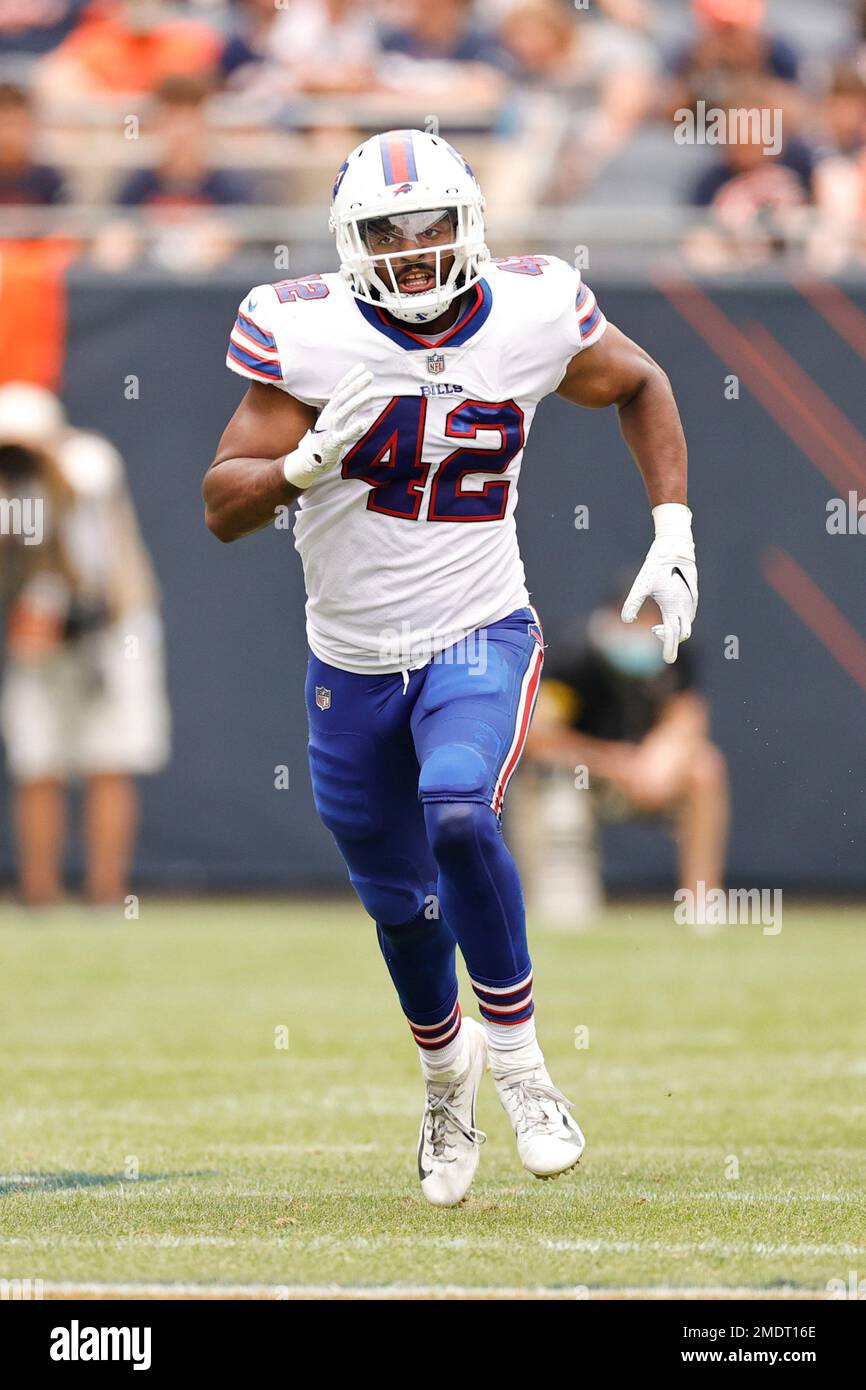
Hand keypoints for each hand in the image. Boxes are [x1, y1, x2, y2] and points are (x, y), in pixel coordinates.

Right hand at [283, 363, 374, 488]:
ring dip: (357, 402)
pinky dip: (355, 428)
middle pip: (343, 397)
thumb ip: (347, 406)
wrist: (315, 457)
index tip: (362, 366)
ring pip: (344, 412)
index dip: (351, 377)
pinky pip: (346, 434)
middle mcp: (330, 415)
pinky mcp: (334, 441)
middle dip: (356, 385)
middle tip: (369, 375)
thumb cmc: (328, 435)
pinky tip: (365, 422)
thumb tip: (363, 395)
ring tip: (370, 394)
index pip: (341, 388)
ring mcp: (332, 428)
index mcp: (331, 408)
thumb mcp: (336, 418)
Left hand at [621, 503, 696, 663]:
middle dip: (672, 640)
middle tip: (655, 635)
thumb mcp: (641, 585)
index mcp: (673, 606)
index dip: (670, 648)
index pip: (673, 634)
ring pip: (687, 624)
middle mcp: (685, 606)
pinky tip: (667, 615)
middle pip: (683, 633)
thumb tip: (626, 621)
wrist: (675, 548)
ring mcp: (691, 601)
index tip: (667, 660)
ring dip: (674, 629)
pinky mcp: (692, 596)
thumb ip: (632, 603)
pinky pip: (689, 615)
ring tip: (656, 627)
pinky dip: (679, 620)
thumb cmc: (656, 567)